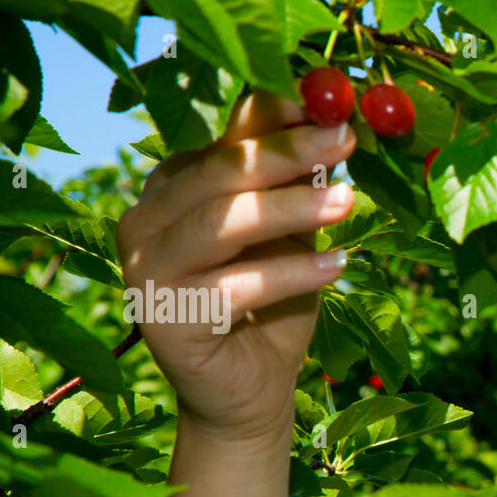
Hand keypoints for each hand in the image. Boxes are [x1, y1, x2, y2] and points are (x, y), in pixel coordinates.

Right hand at [115, 91, 357, 445]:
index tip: (329, 104)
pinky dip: (292, 274)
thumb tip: (333, 123)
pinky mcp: (164, 320)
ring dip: (290, 208)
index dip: (273, 115)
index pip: (220, 136)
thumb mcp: (290, 235)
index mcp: (174, 187)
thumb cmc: (273, 305)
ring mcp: (146, 270)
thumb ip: (297, 186)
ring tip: (350, 200)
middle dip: (286, 152)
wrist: (252, 391)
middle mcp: (147, 221)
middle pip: (217, 172)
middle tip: (343, 139)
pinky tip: (338, 266)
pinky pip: (236, 286)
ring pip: (220, 224)